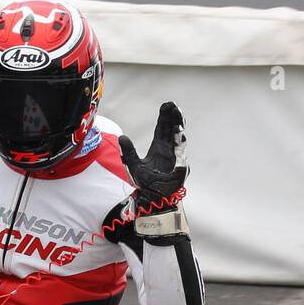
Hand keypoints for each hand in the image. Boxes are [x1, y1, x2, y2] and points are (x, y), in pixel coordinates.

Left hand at [120, 103, 188, 240]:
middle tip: (173, 104)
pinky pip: (181, 154)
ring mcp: (176, 158)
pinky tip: (179, 133)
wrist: (153, 200)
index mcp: (159, 148)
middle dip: (174, 117)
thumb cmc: (146, 184)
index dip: (164, 116)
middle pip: (172, 130)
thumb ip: (129, 151)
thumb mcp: (134, 165)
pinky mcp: (180, 168)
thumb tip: (122, 137)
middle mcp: (169, 151)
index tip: (166, 104)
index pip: (163, 128)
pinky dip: (179, 144)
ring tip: (178, 115)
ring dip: (179, 127)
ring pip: (179, 139)